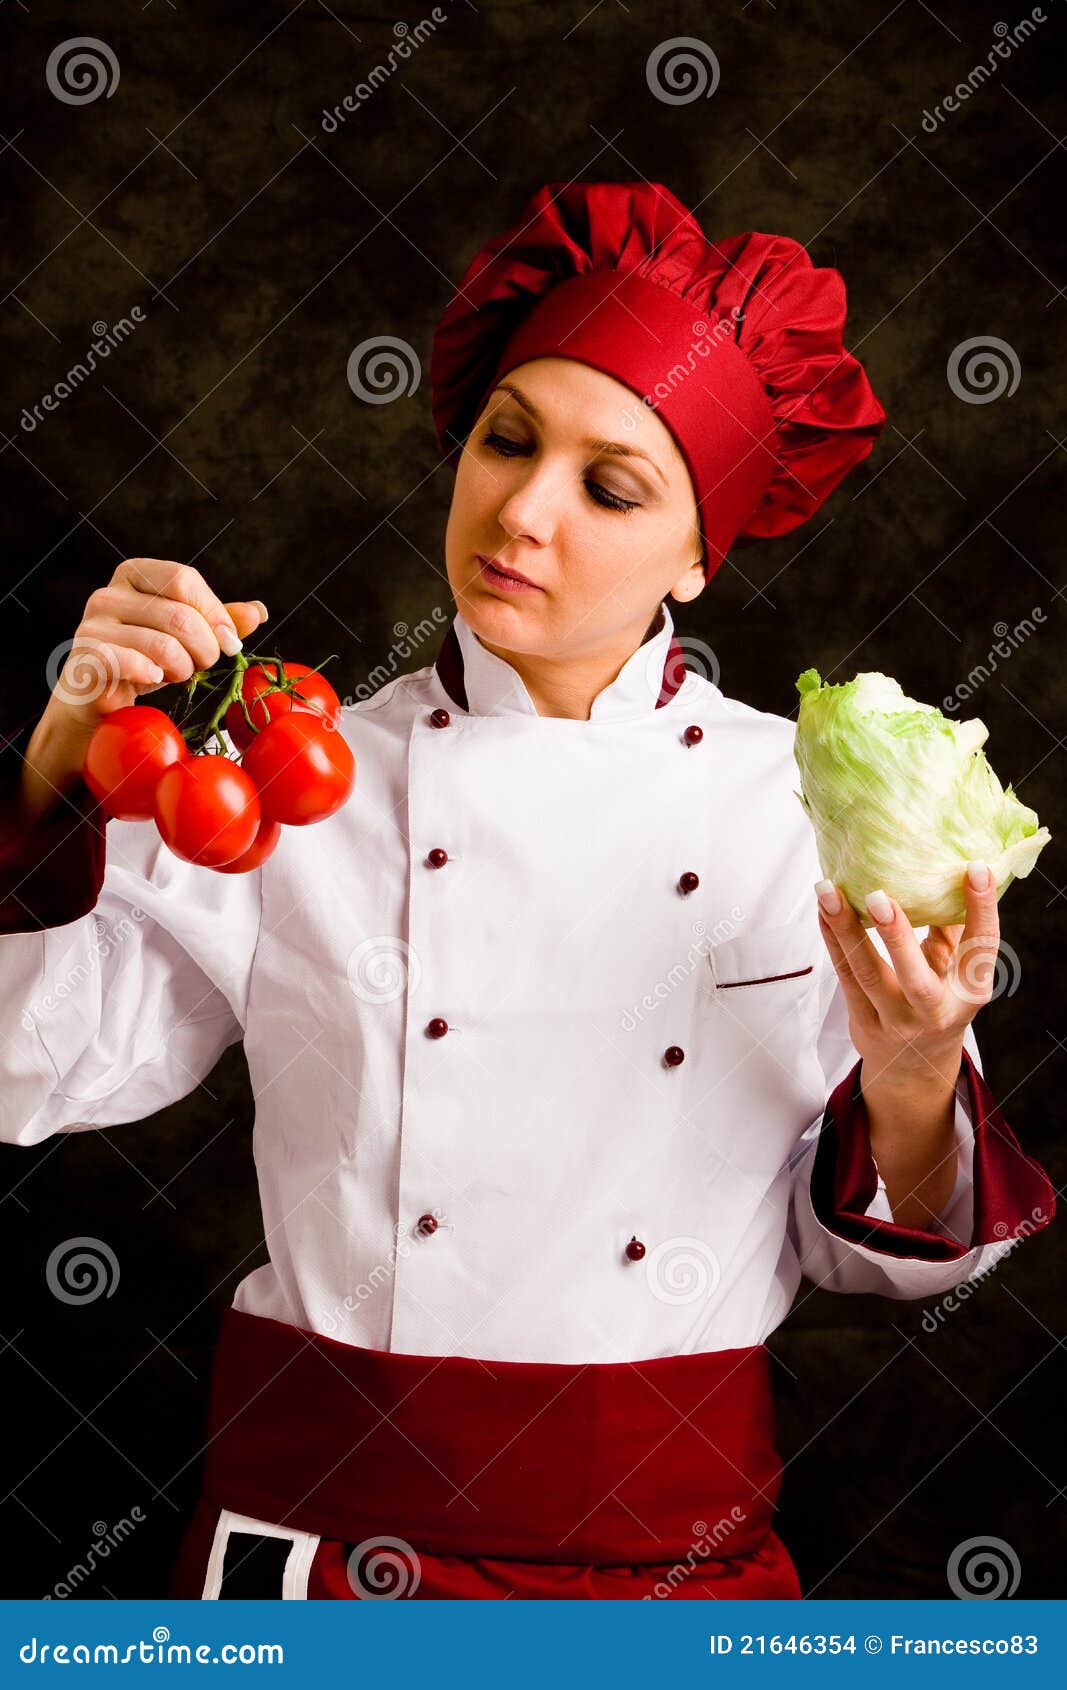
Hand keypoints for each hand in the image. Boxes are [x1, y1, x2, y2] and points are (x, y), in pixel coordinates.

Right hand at [51, 558, 266, 735]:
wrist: (98, 698)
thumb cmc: (144, 660)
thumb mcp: (185, 637)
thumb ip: (217, 621)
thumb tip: (258, 611)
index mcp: (134, 574)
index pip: (185, 579)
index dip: (215, 614)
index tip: (229, 642)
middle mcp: (109, 593)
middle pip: (180, 615)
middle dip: (205, 648)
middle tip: (201, 665)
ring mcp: (93, 624)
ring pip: (164, 644)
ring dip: (182, 668)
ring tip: (174, 674)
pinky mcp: (87, 657)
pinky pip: (133, 662)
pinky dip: (152, 674)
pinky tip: (152, 678)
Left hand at [814, 862, 999, 1095]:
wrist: (914, 1068)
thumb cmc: (939, 1002)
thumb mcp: (956, 972)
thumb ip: (953, 930)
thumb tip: (945, 873)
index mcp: (970, 992)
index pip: (981, 948)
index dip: (982, 909)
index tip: (976, 868)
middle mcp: (936, 1012)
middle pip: (916, 978)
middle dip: (896, 936)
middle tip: (877, 896)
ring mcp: (897, 1022)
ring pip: (867, 975)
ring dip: (845, 930)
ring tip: (828, 891)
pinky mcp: (864, 1023)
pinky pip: (845, 977)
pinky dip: (833, 941)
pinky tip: (823, 911)